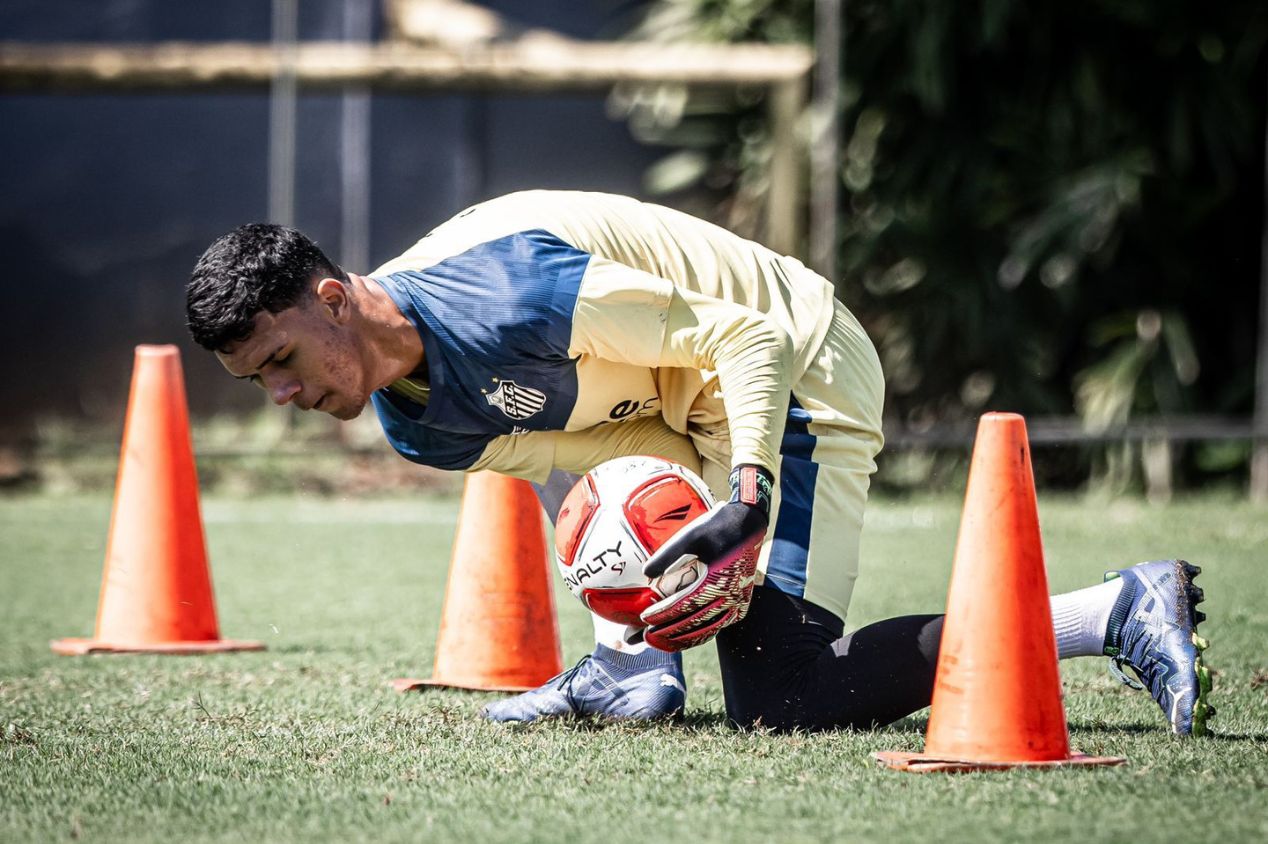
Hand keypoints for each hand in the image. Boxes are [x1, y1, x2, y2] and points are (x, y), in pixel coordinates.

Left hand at [634, 465, 772, 651]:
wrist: (749, 522)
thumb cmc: (717, 526)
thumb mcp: (690, 535)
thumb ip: (667, 555)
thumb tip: (646, 574)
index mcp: (715, 580)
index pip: (683, 606)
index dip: (662, 615)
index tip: (643, 618)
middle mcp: (729, 597)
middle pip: (693, 623)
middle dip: (666, 632)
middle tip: (644, 636)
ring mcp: (737, 603)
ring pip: (706, 630)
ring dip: (682, 639)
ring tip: (660, 641)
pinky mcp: (740, 605)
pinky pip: (718, 626)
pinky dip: (700, 634)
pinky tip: (684, 638)